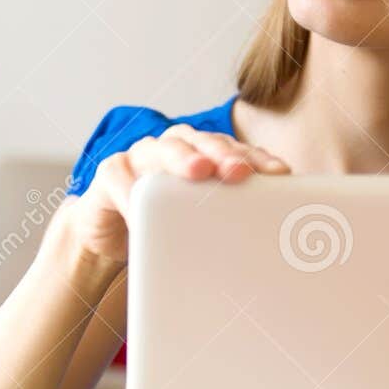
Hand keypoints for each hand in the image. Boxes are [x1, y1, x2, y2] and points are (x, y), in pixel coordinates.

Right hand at [59, 125, 291, 266]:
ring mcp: (140, 156)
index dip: (256, 159)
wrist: (111, 237)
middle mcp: (174, 149)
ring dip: (183, 159)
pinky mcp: (110, 173)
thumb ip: (230, 223)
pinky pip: (120, 176)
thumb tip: (275, 247)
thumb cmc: (164, 229)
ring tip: (199, 171)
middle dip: (223, 154)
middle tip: (239, 172)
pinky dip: (132, 192)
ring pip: (163, 149)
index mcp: (202, 156)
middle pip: (202, 142)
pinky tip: (144, 209)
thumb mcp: (200, 226)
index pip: (234, 151)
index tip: (278, 173)